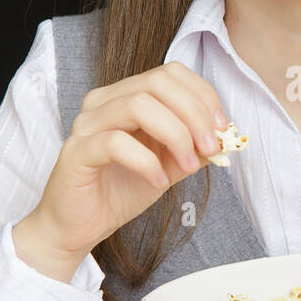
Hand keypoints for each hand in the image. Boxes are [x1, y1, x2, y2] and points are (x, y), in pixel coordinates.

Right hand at [26, 62, 228, 259]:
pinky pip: (116, 143)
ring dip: (175, 135)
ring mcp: (87, 124)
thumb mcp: (169, 165)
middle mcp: (104, 102)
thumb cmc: (121, 191)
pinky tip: (158, 182)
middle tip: (210, 147)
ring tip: (188, 166)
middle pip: (157, 82)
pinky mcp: (76, 151)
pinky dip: (147, 162)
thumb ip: (194, 147)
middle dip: (194, 113)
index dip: (202, 96)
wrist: (79, 226)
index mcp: (126, 96)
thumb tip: (224, 135)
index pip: (170, 73)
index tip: (222, 129)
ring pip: (138, 105)